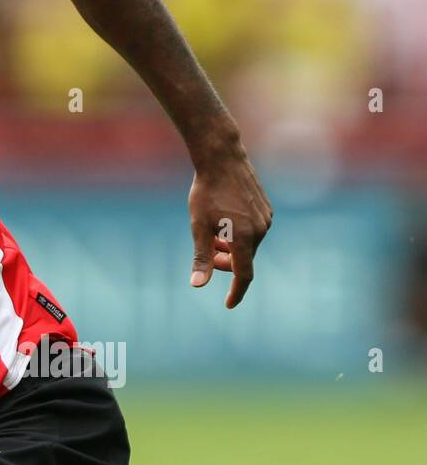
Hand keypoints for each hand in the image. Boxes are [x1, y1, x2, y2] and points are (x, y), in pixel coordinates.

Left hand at [188, 153, 272, 307]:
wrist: (222, 160)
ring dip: (231, 246)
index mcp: (244, 238)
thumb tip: (198, 284)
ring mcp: (266, 219)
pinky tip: (225, 219)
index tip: (229, 304)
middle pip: (244, 260)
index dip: (236, 292)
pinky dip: (239, 234)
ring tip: (214, 230)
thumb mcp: (198, 226)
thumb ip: (201, 257)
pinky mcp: (267, 210)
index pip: (244, 275)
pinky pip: (253, 231)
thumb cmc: (206, 193)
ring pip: (248, 245)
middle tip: (208, 248)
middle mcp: (261, 230)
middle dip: (225, 261)